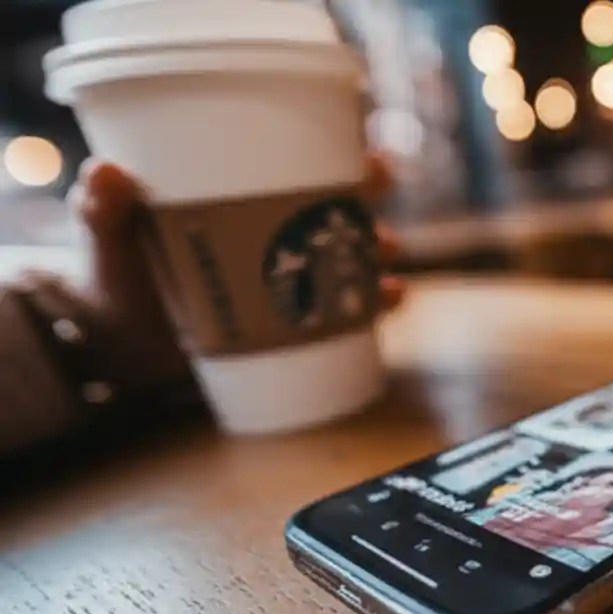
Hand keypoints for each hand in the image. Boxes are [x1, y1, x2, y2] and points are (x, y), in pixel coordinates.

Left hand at [69, 154, 405, 394]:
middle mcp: (276, 228)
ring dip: (379, 253)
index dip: (340, 151)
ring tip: (386, 261)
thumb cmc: (115, 276)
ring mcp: (289, 276)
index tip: (365, 155)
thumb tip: (107, 173)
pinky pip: (348, 310)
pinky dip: (375, 304)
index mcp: (242, 193)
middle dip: (369, 197)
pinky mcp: (293, 321)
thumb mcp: (109, 240)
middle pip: (340, 201)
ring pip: (353, 254)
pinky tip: (389, 299)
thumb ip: (103, 211)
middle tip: (375, 202)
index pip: (299, 160)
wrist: (118, 343)